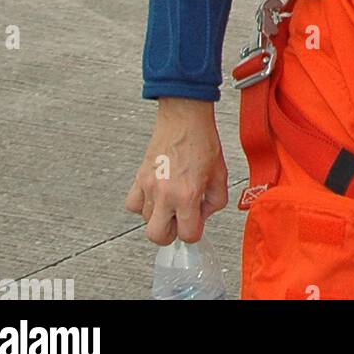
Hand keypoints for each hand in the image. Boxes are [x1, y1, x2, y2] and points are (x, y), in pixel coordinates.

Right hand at [125, 97, 228, 244]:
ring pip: (145, 220)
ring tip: (171, 200)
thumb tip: (203, 214)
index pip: (188, 235)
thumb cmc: (202, 140)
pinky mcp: (139, 177)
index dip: (195, 232)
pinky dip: (142, 205)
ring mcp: (149, 186)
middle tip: (180, 220)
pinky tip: (156, 195)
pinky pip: (132, 204)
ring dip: (159, 216)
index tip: (197, 223)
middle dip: (170, 233)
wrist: (185, 117)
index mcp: (188, 194)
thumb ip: (215, 201)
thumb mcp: (220, 174)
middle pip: (157, 236)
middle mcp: (165, 193)